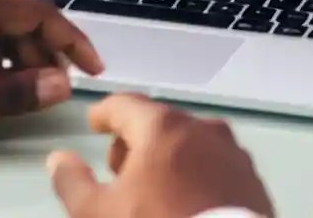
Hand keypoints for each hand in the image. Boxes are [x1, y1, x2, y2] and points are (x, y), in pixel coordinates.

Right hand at [48, 94, 273, 217]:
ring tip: (156, 188)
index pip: (124, 105)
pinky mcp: (254, 182)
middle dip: (136, 140)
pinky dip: (198, 174)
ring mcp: (233, 155)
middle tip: (120, 168)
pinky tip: (188, 200)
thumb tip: (59, 160)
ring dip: (170, 157)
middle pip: (160, 123)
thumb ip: (73, 183)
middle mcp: (202, 130)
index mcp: (162, 128)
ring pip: (192, 144)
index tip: (95, 124)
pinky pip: (217, 167)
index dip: (104, 114)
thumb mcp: (98, 214)